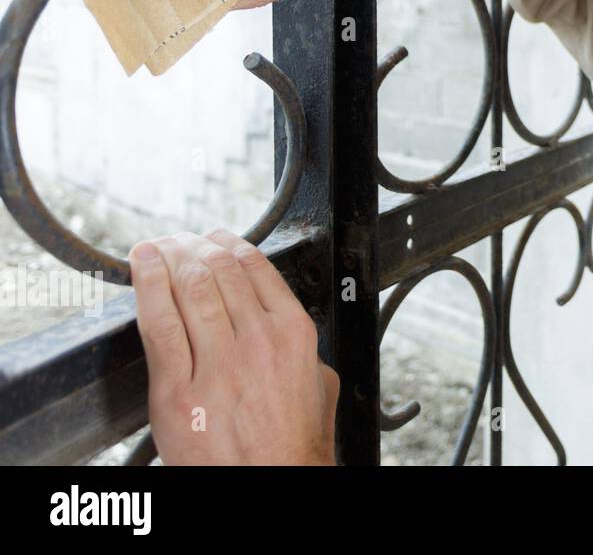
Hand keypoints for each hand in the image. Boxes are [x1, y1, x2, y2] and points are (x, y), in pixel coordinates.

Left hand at [129, 229, 338, 464]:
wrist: (274, 485)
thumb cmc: (296, 443)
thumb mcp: (320, 382)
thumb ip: (303, 346)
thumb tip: (283, 323)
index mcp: (293, 333)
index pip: (255, 268)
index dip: (229, 243)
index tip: (214, 238)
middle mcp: (257, 341)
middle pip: (217, 271)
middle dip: (194, 245)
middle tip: (180, 239)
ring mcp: (216, 365)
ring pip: (189, 288)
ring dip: (170, 257)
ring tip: (158, 246)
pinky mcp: (178, 391)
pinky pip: (159, 324)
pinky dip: (147, 285)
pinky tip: (142, 264)